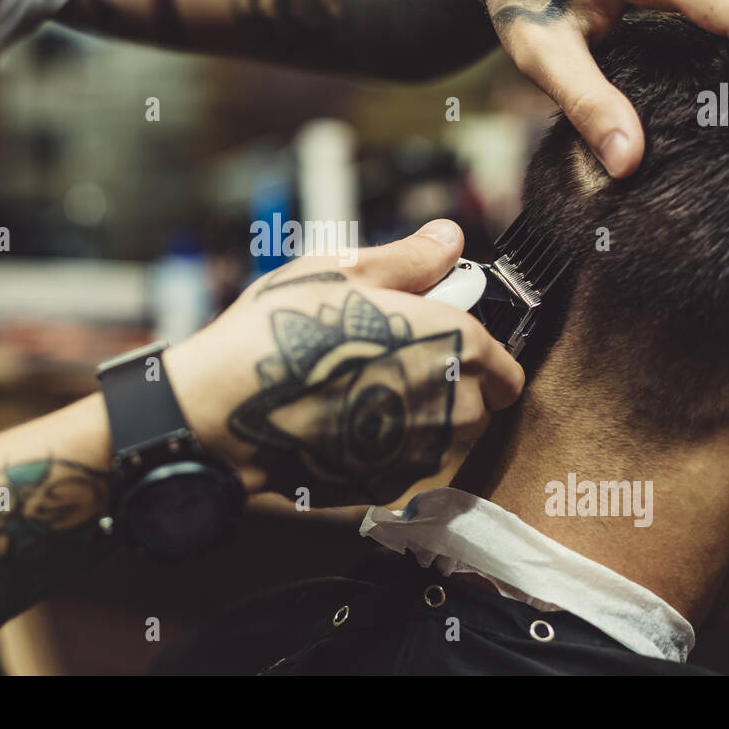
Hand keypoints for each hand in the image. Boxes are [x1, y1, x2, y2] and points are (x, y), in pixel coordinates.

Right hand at [163, 220, 524, 506]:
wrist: (221, 411)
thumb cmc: (281, 332)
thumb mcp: (343, 272)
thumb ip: (411, 259)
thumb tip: (450, 239)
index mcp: (456, 343)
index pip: (506, 364)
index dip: (474, 350)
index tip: (436, 340)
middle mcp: (453, 406)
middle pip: (480, 405)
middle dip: (450, 385)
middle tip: (389, 360)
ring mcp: (421, 455)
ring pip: (446, 440)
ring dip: (422, 419)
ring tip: (360, 391)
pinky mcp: (387, 488)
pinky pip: (406, 466)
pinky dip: (386, 450)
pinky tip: (341, 424)